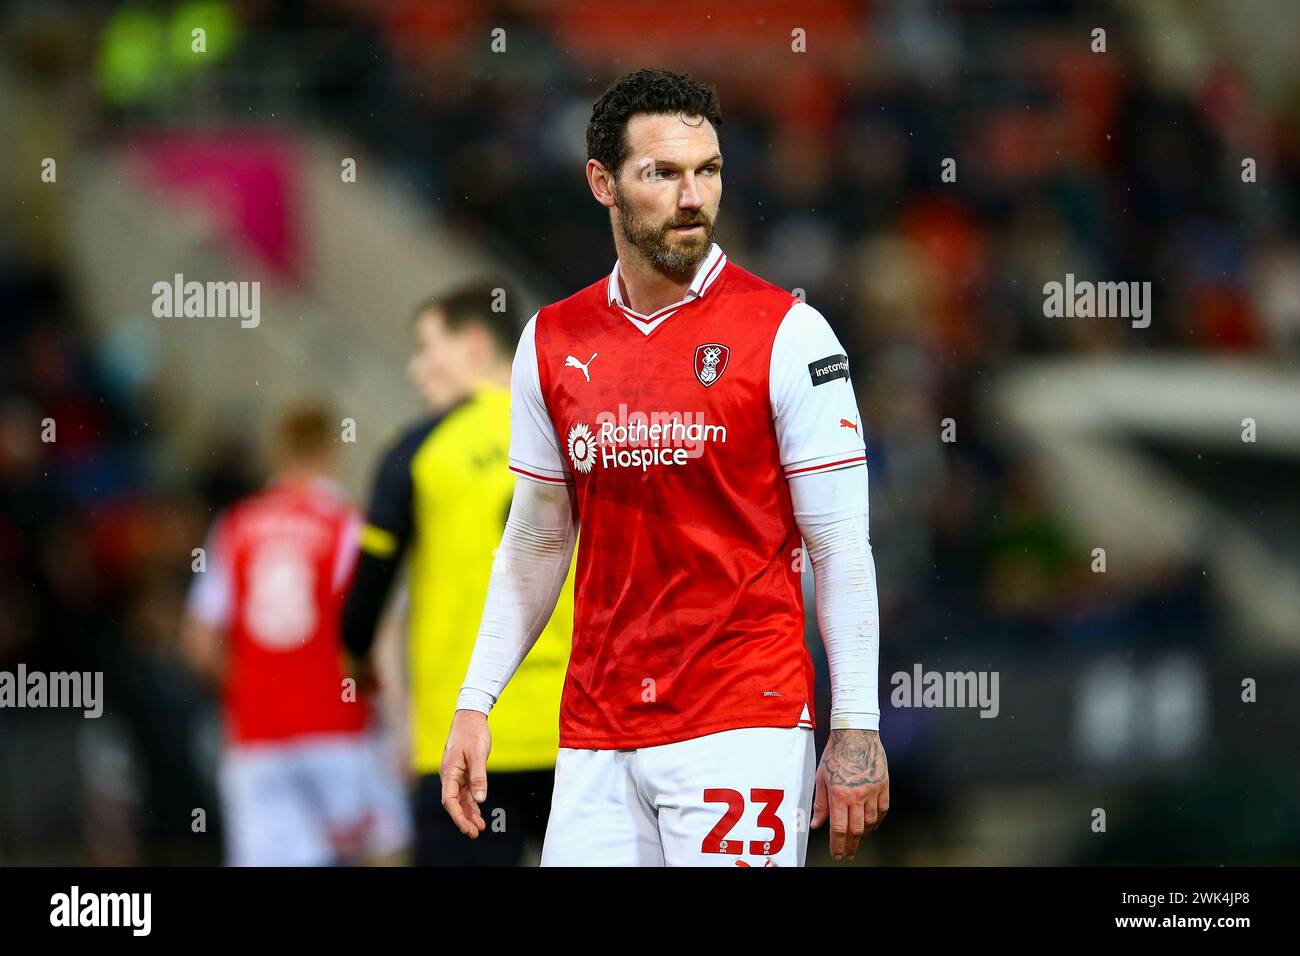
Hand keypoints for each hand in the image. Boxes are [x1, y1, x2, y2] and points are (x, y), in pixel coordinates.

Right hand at [440, 710, 491, 837]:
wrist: (470, 717)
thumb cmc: (472, 733)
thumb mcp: (478, 755)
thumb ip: (478, 777)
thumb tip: (480, 799)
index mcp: (449, 772)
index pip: (449, 800)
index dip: (457, 815)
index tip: (466, 827)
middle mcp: (450, 775)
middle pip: (454, 803)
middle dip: (464, 819)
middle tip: (475, 833)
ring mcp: (456, 774)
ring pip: (461, 799)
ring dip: (469, 813)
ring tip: (479, 827)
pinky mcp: (463, 771)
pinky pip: (466, 791)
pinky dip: (472, 802)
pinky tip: (478, 812)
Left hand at [811, 728, 888, 860]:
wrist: (856, 733)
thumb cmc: (836, 753)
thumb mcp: (821, 777)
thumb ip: (820, 803)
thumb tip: (817, 824)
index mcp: (839, 793)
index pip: (839, 828)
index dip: (838, 845)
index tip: (837, 854)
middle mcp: (857, 795)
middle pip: (856, 830)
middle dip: (851, 846)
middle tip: (847, 854)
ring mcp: (873, 791)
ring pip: (871, 822)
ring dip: (863, 835)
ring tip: (857, 840)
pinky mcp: (884, 786)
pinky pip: (883, 810)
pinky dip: (877, 821)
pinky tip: (871, 825)